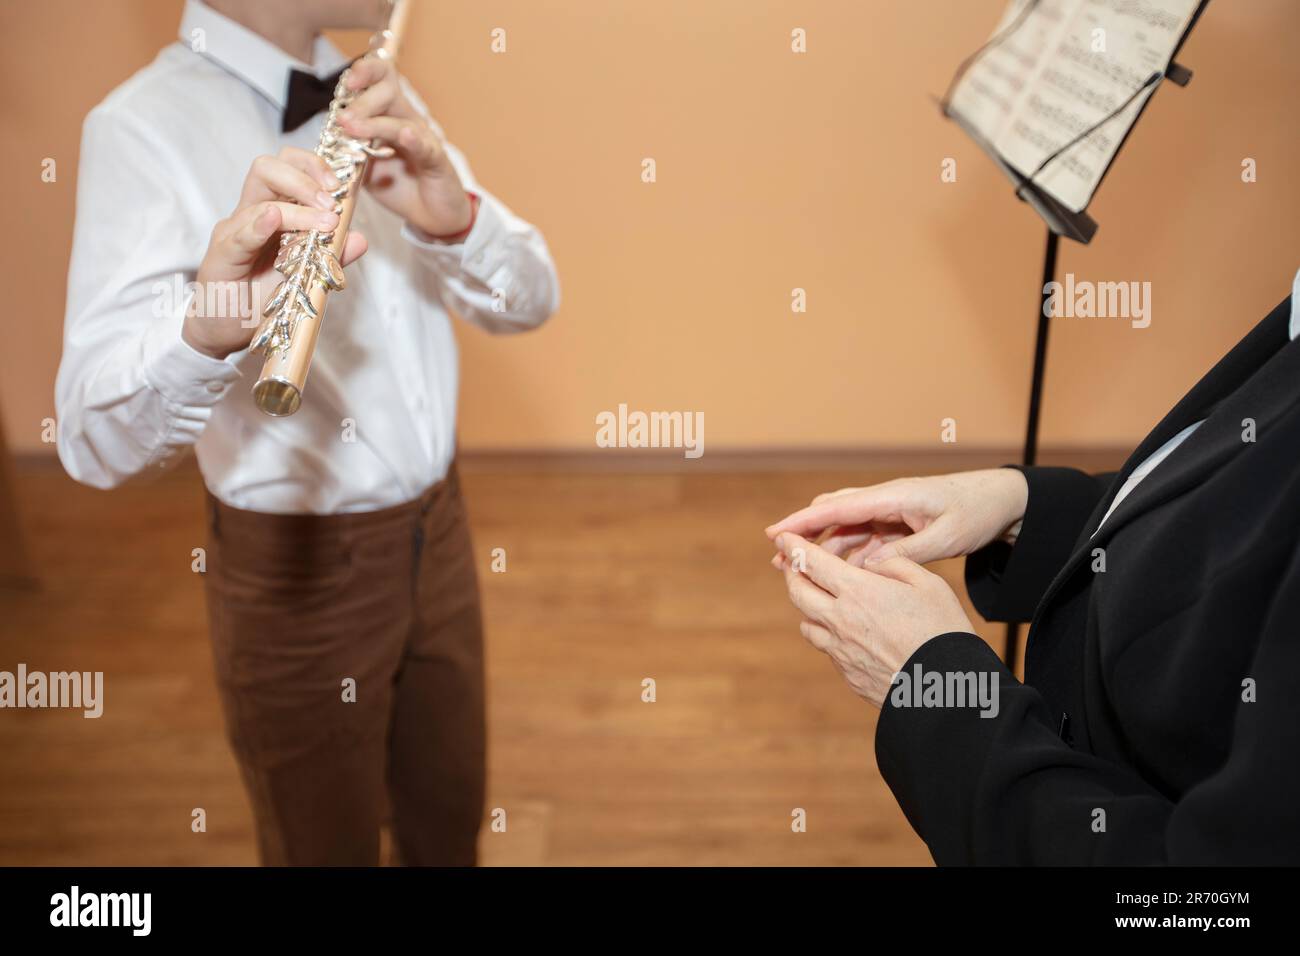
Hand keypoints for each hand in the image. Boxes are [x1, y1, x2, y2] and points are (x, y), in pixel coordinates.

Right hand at [185, 148, 367, 359]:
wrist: (225, 330)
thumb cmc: (262, 298)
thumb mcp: (305, 275)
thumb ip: (330, 255)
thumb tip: (359, 238)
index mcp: (270, 211)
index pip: (286, 167)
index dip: (314, 167)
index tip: (341, 185)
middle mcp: (249, 214)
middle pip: (268, 168)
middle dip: (306, 173)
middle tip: (332, 200)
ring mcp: (234, 232)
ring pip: (260, 198)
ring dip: (297, 204)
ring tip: (324, 221)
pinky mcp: (221, 256)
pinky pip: (240, 234)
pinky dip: (258, 225)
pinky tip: (274, 219)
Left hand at [335, 55, 473, 237]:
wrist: (431, 215)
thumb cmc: (399, 186)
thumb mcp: (366, 165)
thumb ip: (349, 148)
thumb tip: (325, 137)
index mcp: (389, 113)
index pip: (380, 77)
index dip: (364, 72)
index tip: (347, 83)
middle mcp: (408, 119)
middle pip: (388, 90)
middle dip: (361, 102)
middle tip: (343, 119)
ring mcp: (424, 139)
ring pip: (400, 120)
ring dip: (375, 123)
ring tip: (354, 128)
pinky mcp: (437, 162)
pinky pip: (425, 147)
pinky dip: (414, 141)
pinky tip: (406, 135)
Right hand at [765, 469, 1028, 567]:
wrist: (1001, 501)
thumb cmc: (975, 513)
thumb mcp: (946, 537)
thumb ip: (907, 553)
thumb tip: (869, 569)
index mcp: (893, 496)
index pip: (838, 508)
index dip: (804, 521)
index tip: (775, 533)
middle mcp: (885, 500)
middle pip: (833, 515)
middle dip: (804, 536)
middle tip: (778, 559)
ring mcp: (889, 511)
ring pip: (846, 529)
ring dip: (823, 548)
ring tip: (798, 571)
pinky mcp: (896, 524)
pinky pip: (864, 539)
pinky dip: (847, 554)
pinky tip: (835, 573)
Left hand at [774, 532, 973, 706]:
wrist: (945, 691)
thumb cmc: (943, 631)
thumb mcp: (928, 584)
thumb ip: (895, 565)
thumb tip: (872, 564)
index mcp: (858, 591)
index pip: (811, 562)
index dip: (793, 545)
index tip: (782, 537)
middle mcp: (840, 620)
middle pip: (797, 592)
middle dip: (791, 573)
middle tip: (792, 563)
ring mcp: (840, 650)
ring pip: (807, 623)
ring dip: (808, 607)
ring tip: (818, 599)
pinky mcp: (847, 674)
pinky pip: (827, 649)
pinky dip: (828, 634)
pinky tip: (844, 632)